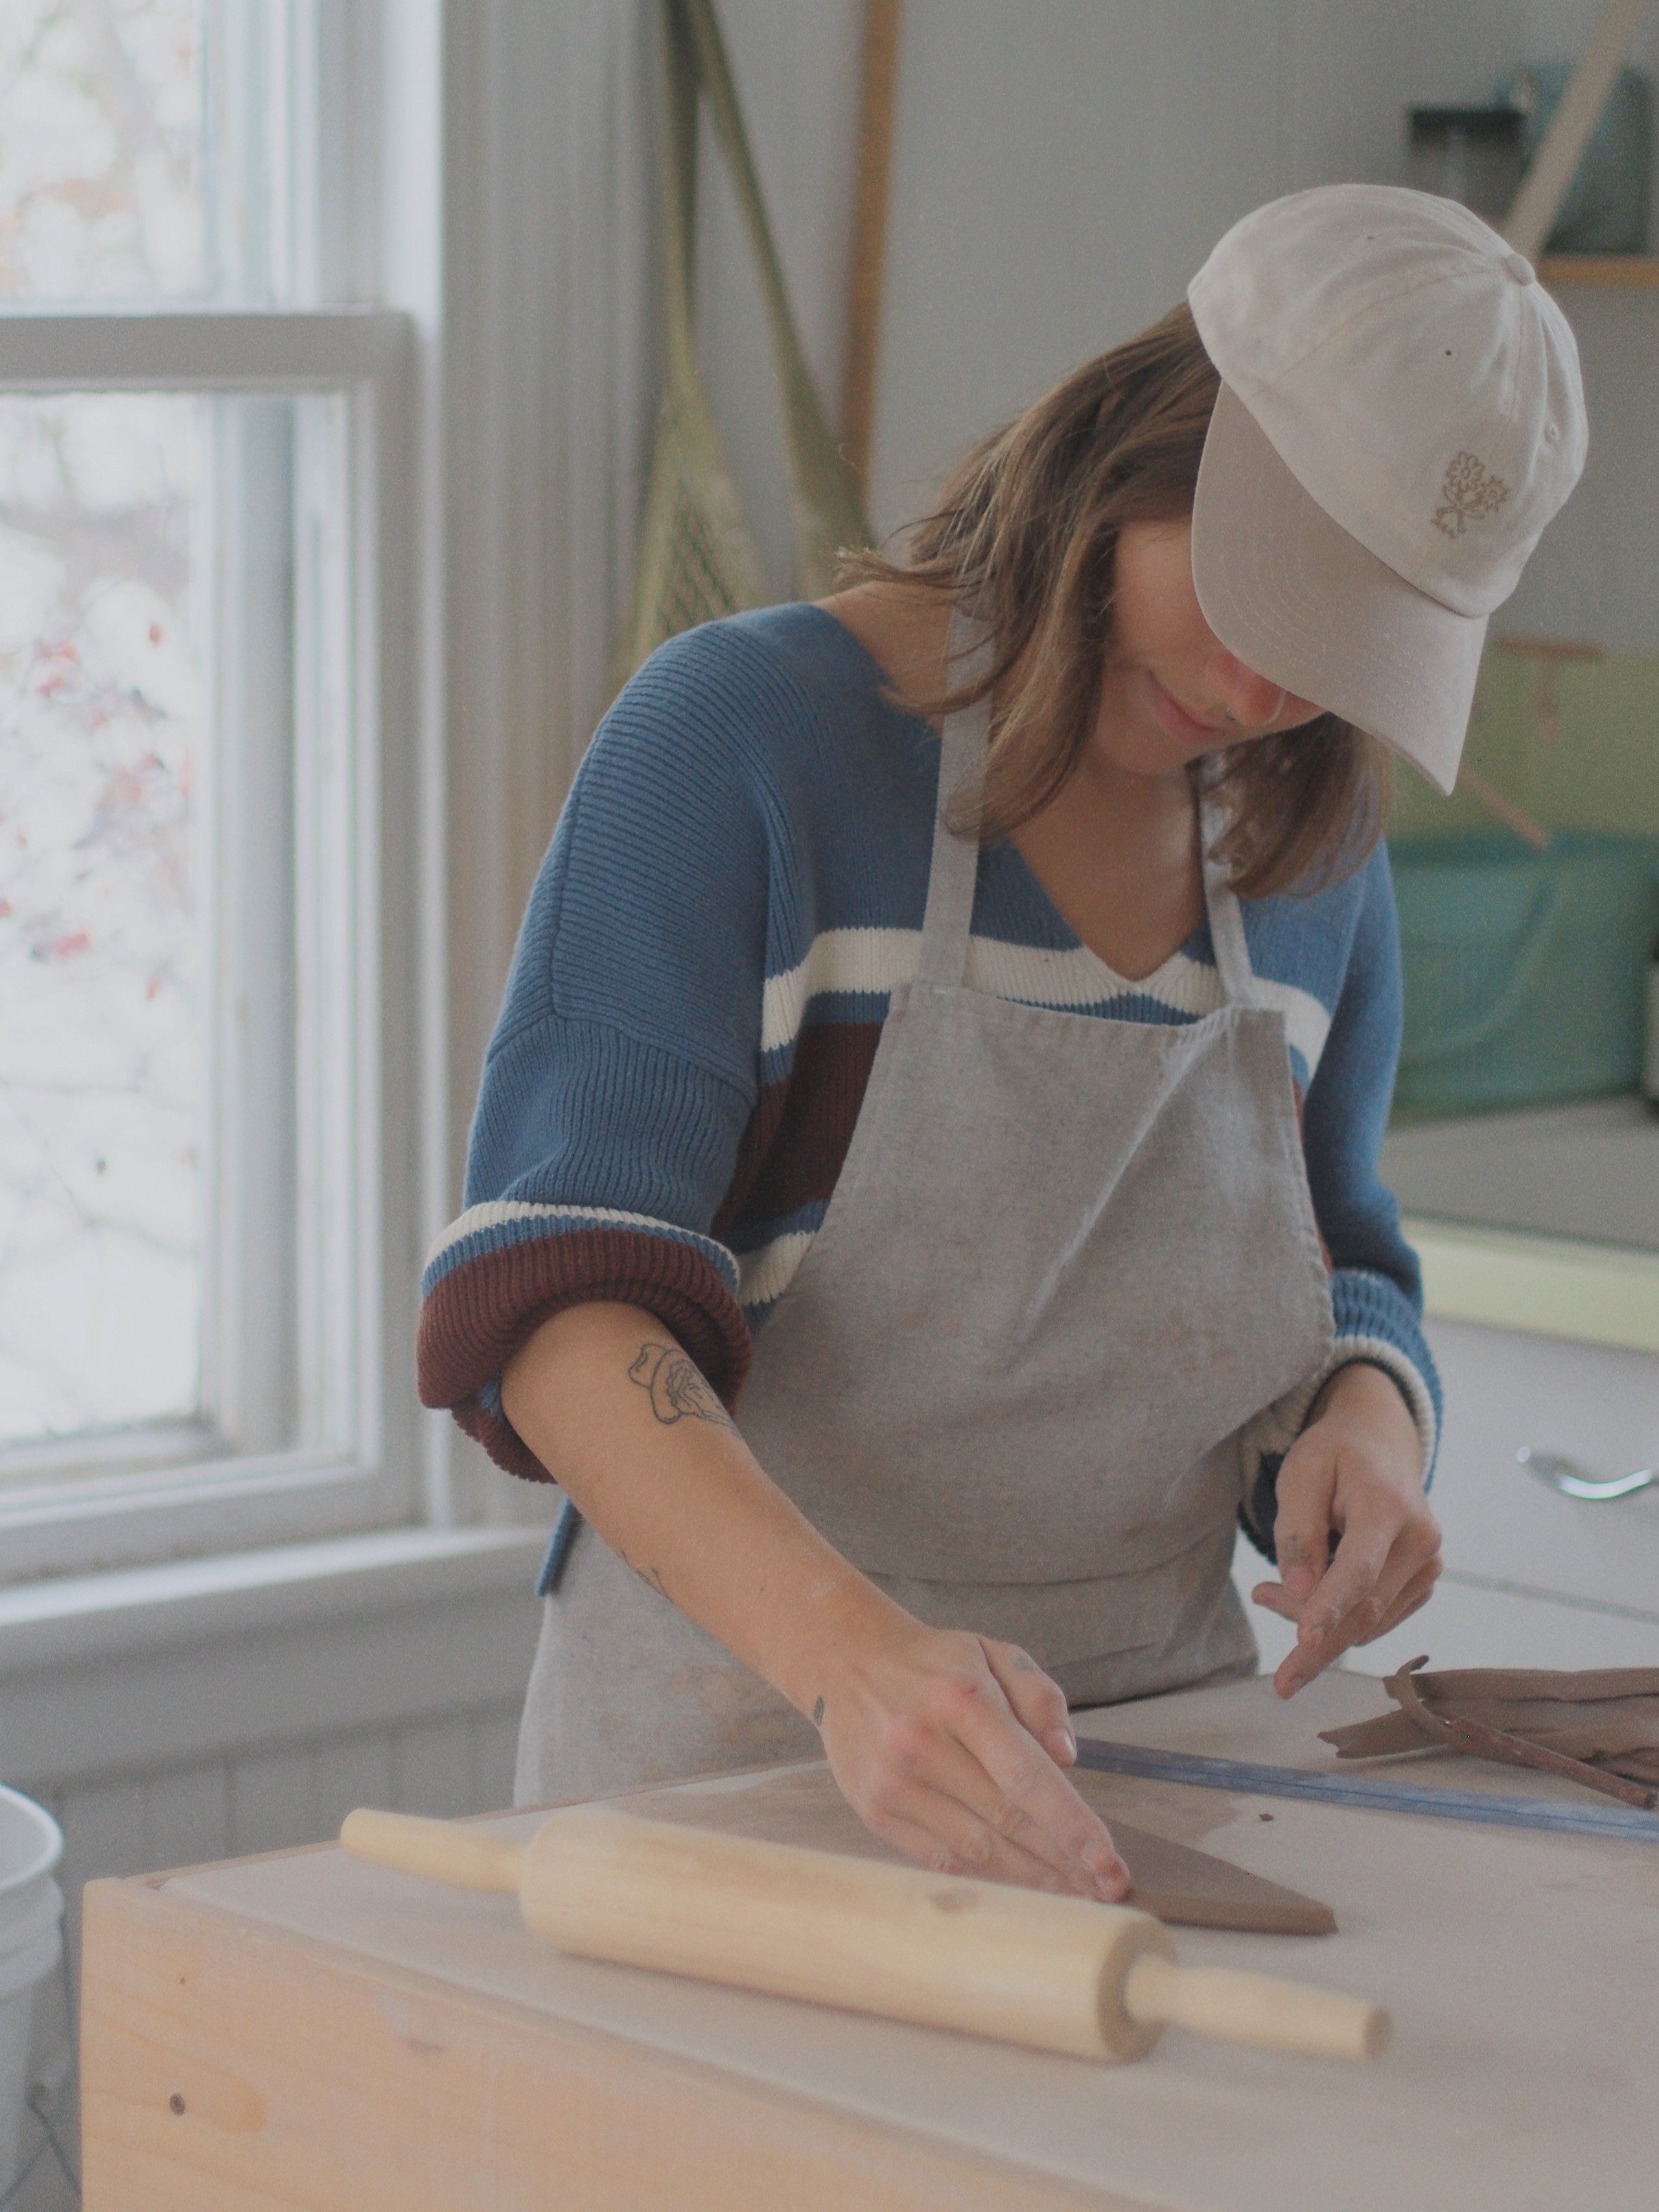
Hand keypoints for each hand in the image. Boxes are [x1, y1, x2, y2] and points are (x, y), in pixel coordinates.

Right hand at [814, 1615, 1130, 1899]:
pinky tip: (1022, 1889)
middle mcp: (923, 1743)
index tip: (1109, 1861)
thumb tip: (1068, 1756)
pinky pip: (941, 1858)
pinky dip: (987, 1877)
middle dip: (1065, 1862)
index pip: (1026, 1775)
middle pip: (1007, 1819)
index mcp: (961, 1698)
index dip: (1071, 1825)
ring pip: (978, 1849)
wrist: (847, 1661)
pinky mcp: (875, 1811)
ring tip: (1077, 1897)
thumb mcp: (993, 1652)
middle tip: (1109, 1890)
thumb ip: (1039, 1696)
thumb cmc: (934, 1663)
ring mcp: (894, 1783)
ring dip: (1033, 1880)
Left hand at [1251, 1362, 1441, 1697]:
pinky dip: (1339, 1619)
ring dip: (1319, 1624)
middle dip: (1313, 1634)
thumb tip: (1299, 1589)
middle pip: (1364, 1608)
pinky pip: (1376, 1619)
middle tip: (1262, 1630)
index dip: (1330, 1607)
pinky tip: (1305, 1593)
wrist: (1381, 1444)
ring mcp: (1428, 1566)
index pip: (1359, 1569)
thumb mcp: (1301, 1474)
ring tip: (1268, 1592)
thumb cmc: (1335, 1454)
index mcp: (1389, 1507)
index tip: (1304, 1642)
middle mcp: (1421, 1541)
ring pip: (1368, 1621)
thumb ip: (1298, 1530)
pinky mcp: (1422, 1584)